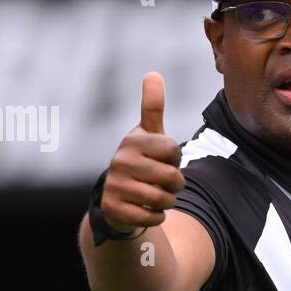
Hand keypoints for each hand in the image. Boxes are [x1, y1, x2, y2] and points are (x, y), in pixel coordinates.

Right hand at [100, 72, 185, 233]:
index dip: (175, 159)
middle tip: (164, 183)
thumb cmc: (141, 162)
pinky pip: (152, 217)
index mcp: (132, 141)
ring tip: (157, 196)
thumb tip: (152, 73)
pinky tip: (147, 210)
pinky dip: (157, 217)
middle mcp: (120, 161)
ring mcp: (115, 185)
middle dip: (175, 184)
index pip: (174, 150)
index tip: (164, 160)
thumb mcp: (147, 135)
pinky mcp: (115, 209)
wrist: (118, 198)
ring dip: (167, 201)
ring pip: (163, 199)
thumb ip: (152, 107)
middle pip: (172, 177)